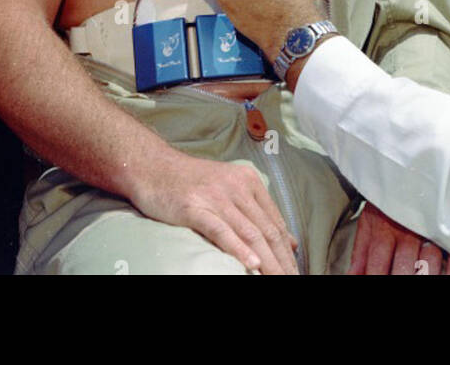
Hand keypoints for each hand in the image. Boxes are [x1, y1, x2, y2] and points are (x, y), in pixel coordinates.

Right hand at [130, 148, 297, 274]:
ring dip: (267, 262)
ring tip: (279, 279)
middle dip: (282, 261)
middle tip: (293, 281)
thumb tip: (290, 241)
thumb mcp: (231, 189)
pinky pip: (221, 231)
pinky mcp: (195, 208)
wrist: (154, 167)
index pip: (275, 222)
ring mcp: (216, 197)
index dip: (287, 251)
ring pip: (249, 233)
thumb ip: (259, 212)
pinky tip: (251, 264)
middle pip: (266, 230)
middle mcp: (236, 187)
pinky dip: (238, 249)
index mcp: (248, 181)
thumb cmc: (192, 182)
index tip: (295, 270)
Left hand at [348, 202, 449, 274]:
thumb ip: (361, 252)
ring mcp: (428, 227)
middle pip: (404, 265)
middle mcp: (406, 229)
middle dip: (402, 277)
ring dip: (427, 275)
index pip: (377, 262)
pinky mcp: (447, 225)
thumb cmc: (387, 201)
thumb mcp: (369, 221)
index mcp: (383, 229)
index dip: (375, 276)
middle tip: (401, 280)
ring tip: (425, 278)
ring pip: (430, 261)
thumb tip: (351, 276)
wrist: (407, 166)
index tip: (375, 283)